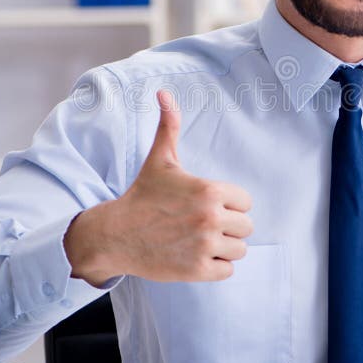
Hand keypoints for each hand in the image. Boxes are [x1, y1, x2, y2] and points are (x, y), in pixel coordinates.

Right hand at [64, 90, 252, 284]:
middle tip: (199, 224)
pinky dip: (215, 267)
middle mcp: (210, 218)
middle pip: (246, 227)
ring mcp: (205, 246)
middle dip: (227, 227)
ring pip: (239, 250)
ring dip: (223, 248)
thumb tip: (164, 92)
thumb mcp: (160, 159)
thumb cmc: (143, 195)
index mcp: (209, 191)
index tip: (205, 205)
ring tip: (198, 240)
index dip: (228, 204)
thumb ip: (169, 125)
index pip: (245, 202)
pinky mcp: (198, 271)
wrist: (116, 234)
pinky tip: (194, 256)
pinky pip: (228, 270)